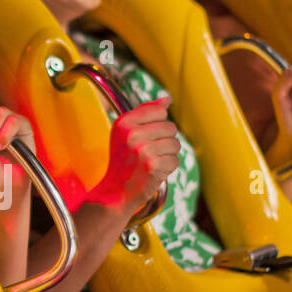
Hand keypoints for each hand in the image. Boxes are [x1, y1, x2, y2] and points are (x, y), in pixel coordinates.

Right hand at [87, 96, 180, 217]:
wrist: (115, 193)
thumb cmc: (123, 161)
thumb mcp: (126, 133)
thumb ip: (146, 112)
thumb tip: (168, 99)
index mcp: (123, 123)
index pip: (159, 111)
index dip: (158, 124)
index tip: (145, 136)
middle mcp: (132, 135)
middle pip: (170, 127)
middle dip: (164, 140)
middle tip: (148, 153)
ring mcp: (143, 151)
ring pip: (175, 144)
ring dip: (168, 155)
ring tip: (151, 162)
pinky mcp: (153, 167)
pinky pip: (175, 160)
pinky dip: (168, 168)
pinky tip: (153, 172)